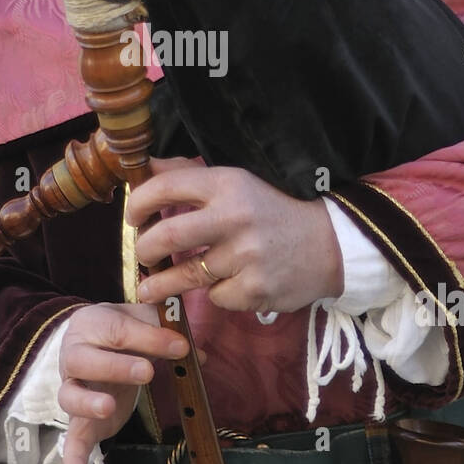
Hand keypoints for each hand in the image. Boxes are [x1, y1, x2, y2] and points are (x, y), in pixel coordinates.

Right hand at [59, 301, 187, 463]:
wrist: (92, 342)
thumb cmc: (122, 330)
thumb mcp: (141, 320)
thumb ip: (167, 332)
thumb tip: (197, 353)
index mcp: (91, 324)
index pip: (116, 330)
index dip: (149, 339)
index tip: (180, 347)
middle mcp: (73, 355)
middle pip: (84, 360)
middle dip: (116, 366)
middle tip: (147, 372)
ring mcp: (72, 388)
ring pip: (70, 396)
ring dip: (88, 402)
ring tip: (109, 407)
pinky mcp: (79, 420)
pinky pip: (70, 440)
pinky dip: (72, 460)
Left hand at [127, 157, 343, 314]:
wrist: (330, 244)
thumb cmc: (273, 211)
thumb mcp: (237, 183)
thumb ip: (190, 175)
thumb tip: (146, 166)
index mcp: (227, 184)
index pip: (165, 188)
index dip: (138, 204)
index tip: (132, 217)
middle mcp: (234, 217)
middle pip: (165, 238)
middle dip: (142, 250)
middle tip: (141, 255)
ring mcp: (244, 256)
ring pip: (185, 276)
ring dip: (161, 284)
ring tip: (148, 289)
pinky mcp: (254, 290)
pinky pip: (216, 297)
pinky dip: (216, 294)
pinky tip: (230, 284)